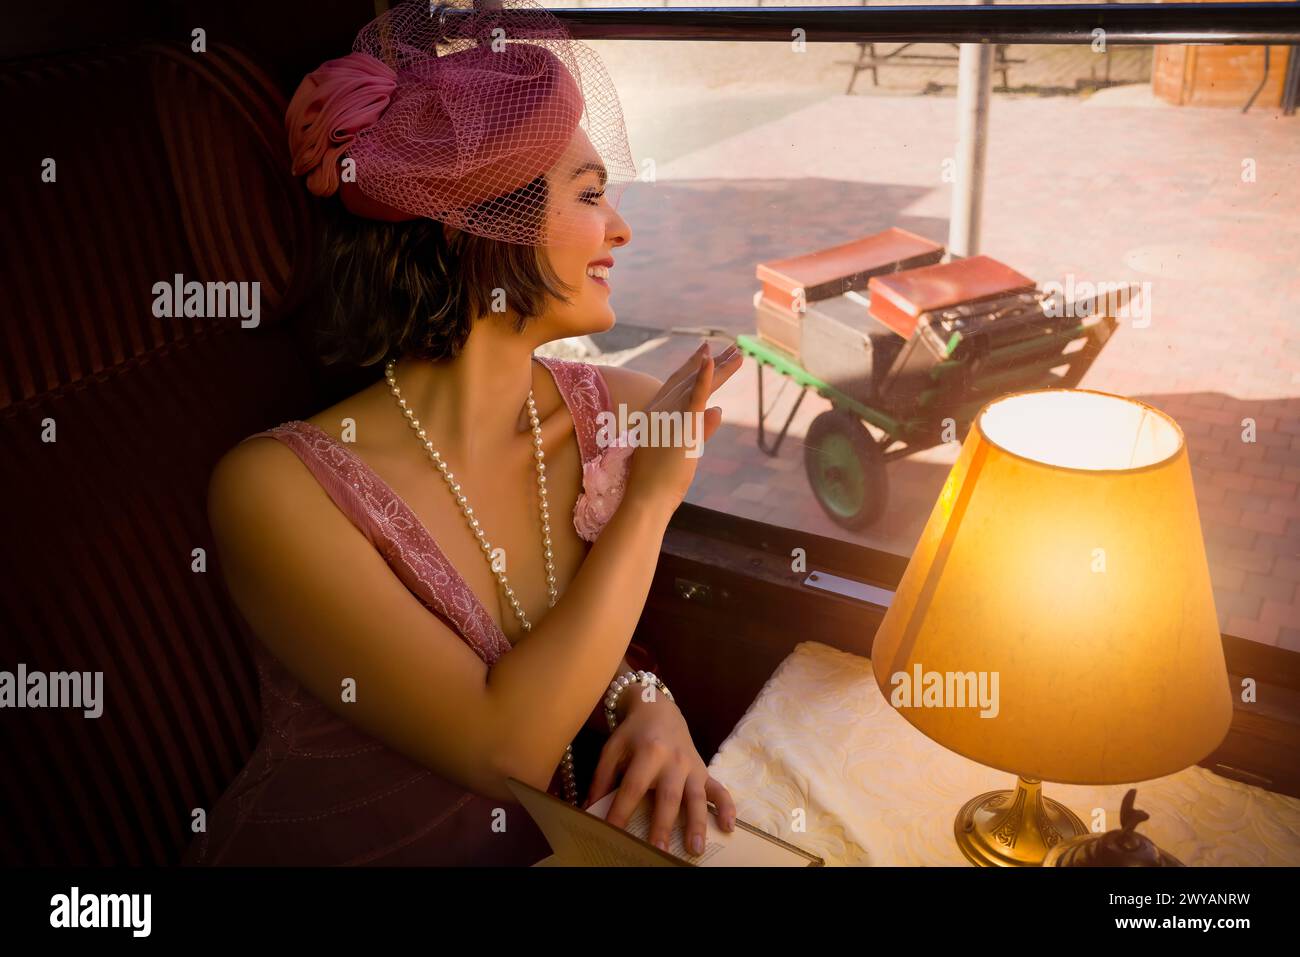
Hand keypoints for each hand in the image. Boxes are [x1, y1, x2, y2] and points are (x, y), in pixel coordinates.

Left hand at [584, 693, 737, 856]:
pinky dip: (727, 807)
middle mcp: (673, 760)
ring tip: (695, 849)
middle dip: (663, 825)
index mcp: (648, 752)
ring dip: (697, 824)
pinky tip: (729, 827)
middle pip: (668, 796)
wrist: (659, 709)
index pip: (632, 787)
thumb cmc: (633, 734)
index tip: (613, 834)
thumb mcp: (612, 748)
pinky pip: (720, 789)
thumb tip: (588, 809)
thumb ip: (601, 778)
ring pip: (697, 797)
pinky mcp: (704, 770)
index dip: (621, 811)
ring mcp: (692, 767)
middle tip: (659, 851)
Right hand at [625, 340, 742, 516]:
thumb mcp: (681, 450)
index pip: (676, 386)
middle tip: (726, 347)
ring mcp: (671, 413)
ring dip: (719, 366)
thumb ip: (701, 428)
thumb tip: (719, 410)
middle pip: (688, 380)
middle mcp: (660, 408)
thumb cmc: (658, 482)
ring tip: (737, 353)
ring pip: (698, 383)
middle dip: (709, 362)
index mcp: (656, 416)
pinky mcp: (683, 422)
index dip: (690, 368)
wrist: (646, 497)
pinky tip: (711, 358)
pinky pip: (696, 393)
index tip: (704, 353)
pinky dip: (704, 374)